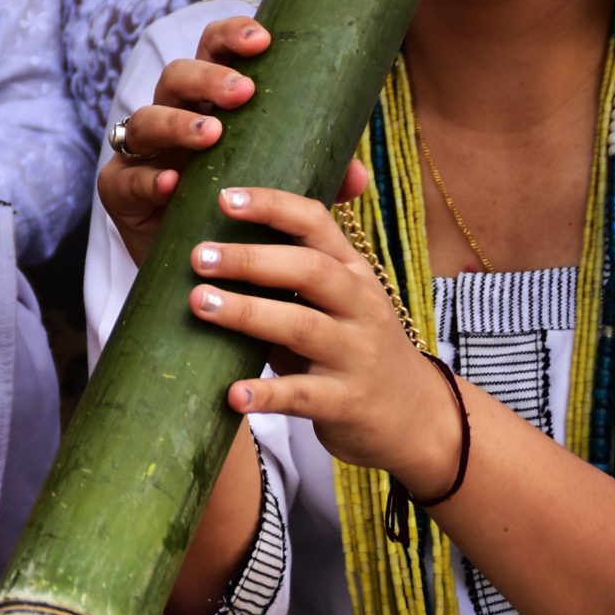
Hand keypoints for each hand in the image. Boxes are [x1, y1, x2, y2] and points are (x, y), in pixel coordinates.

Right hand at [100, 14, 370, 264]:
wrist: (199, 273)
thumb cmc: (241, 214)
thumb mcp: (283, 191)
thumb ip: (317, 178)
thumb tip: (358, 175)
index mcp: (210, 102)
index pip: (214, 50)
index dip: (232, 36)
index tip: (263, 41)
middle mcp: (172, 116)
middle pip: (177, 76)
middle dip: (208, 78)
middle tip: (243, 94)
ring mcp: (142, 153)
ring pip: (145, 119)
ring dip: (178, 122)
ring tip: (211, 136)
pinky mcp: (119, 191)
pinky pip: (125, 177)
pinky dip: (147, 177)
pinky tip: (170, 183)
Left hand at [189, 186, 462, 498]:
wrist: (415, 417)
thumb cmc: (355, 345)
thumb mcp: (339, 299)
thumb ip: (293, 270)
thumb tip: (216, 236)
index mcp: (353, 271)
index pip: (316, 223)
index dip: (272, 206)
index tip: (223, 198)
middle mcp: (360, 306)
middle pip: (309, 270)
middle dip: (251, 259)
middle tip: (198, 256)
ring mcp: (356, 354)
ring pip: (302, 326)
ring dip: (247, 313)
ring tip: (199, 304)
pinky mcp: (346, 402)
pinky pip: (303, 396)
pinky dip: (266, 394)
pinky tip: (232, 394)